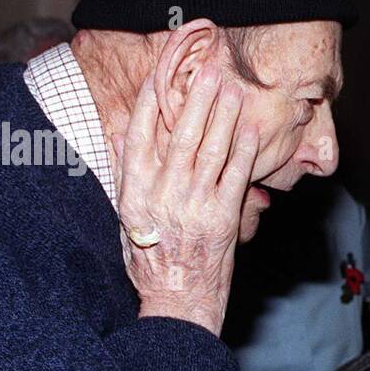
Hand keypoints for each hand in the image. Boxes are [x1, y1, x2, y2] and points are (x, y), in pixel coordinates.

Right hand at [116, 64, 258, 335]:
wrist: (178, 301)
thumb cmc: (149, 261)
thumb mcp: (124, 219)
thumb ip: (123, 176)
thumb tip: (118, 136)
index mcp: (135, 192)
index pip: (141, 135)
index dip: (151, 102)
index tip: (160, 74)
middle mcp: (164, 193)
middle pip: (182, 134)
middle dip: (196, 97)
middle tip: (208, 69)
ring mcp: (196, 204)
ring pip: (212, 148)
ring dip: (224, 115)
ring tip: (232, 89)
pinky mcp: (224, 217)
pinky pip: (236, 174)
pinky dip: (244, 149)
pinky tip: (251, 129)